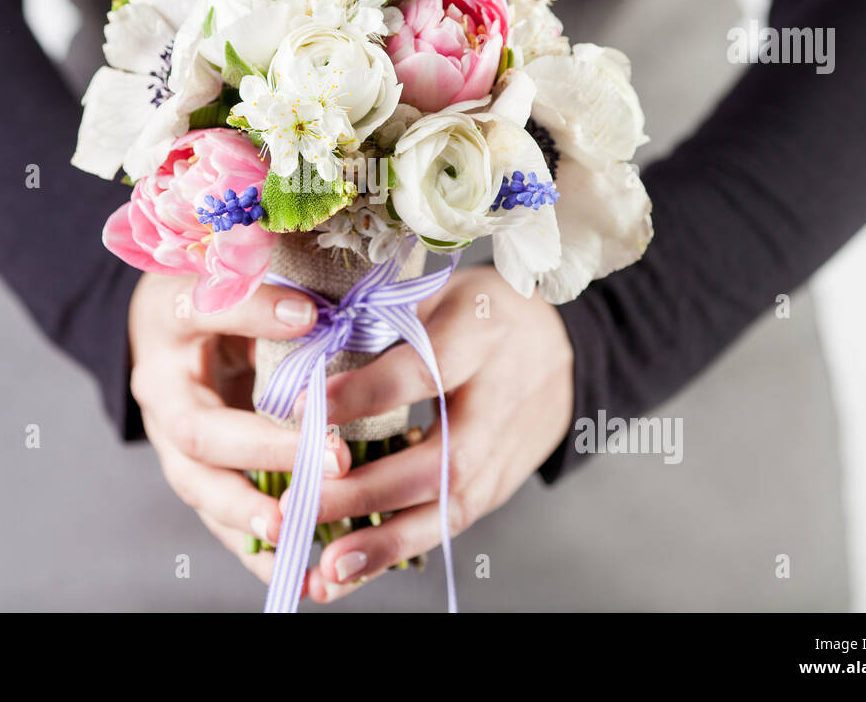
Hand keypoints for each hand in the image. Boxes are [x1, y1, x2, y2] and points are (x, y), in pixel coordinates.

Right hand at [128, 273, 353, 589]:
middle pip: (200, 430)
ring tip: (298, 534)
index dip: (252, 314)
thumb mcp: (237, 266)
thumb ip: (272, 282)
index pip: (202, 312)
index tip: (309, 315)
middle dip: (267, 450)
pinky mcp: (193, 473)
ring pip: (200, 486)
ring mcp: (172, 438)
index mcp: (170, 320)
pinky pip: (219, 518)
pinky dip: (255, 551)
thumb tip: (320, 310)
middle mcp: (161, 388)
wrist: (172, 320)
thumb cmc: (218, 285)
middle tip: (332, 460)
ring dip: (251, 516)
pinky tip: (295, 575)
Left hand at [286, 266, 573, 602]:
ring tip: (326, 568)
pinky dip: (395, 552)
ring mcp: (504, 453)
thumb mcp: (438, 293)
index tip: (305, 410)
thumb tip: (303, 352)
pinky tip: (347, 572)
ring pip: (449, 507)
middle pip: (440, 460)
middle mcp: (499, 401)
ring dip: (384, 543)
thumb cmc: (482, 312)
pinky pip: (447, 526)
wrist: (565, 348)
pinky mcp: (499, 487)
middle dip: (366, 490)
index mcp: (481, 336)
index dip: (366, 394)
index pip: (424, 371)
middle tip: (299, 503)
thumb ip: (379, 319)